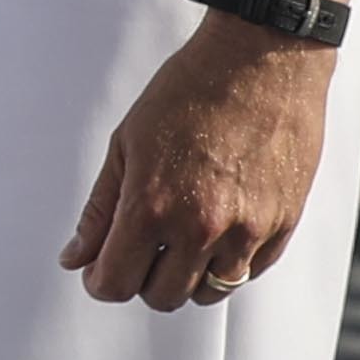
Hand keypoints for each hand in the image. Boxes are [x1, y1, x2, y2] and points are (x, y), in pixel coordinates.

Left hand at [64, 15, 341, 309]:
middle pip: (161, 297)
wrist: (261, 63)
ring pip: (209, 293)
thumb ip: (99, 210)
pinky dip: (227, 263)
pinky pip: (250, 273)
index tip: (99, 268)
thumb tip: (76, 258)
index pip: (116, 284)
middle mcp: (201, 229)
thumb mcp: (124, 146)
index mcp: (152, 208)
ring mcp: (248, 231)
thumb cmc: (188, 94)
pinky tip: (216, 230)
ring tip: (178, 238)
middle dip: (141, 278)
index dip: (101, 280)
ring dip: (186, 276)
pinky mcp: (284, 226)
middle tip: (139, 248)